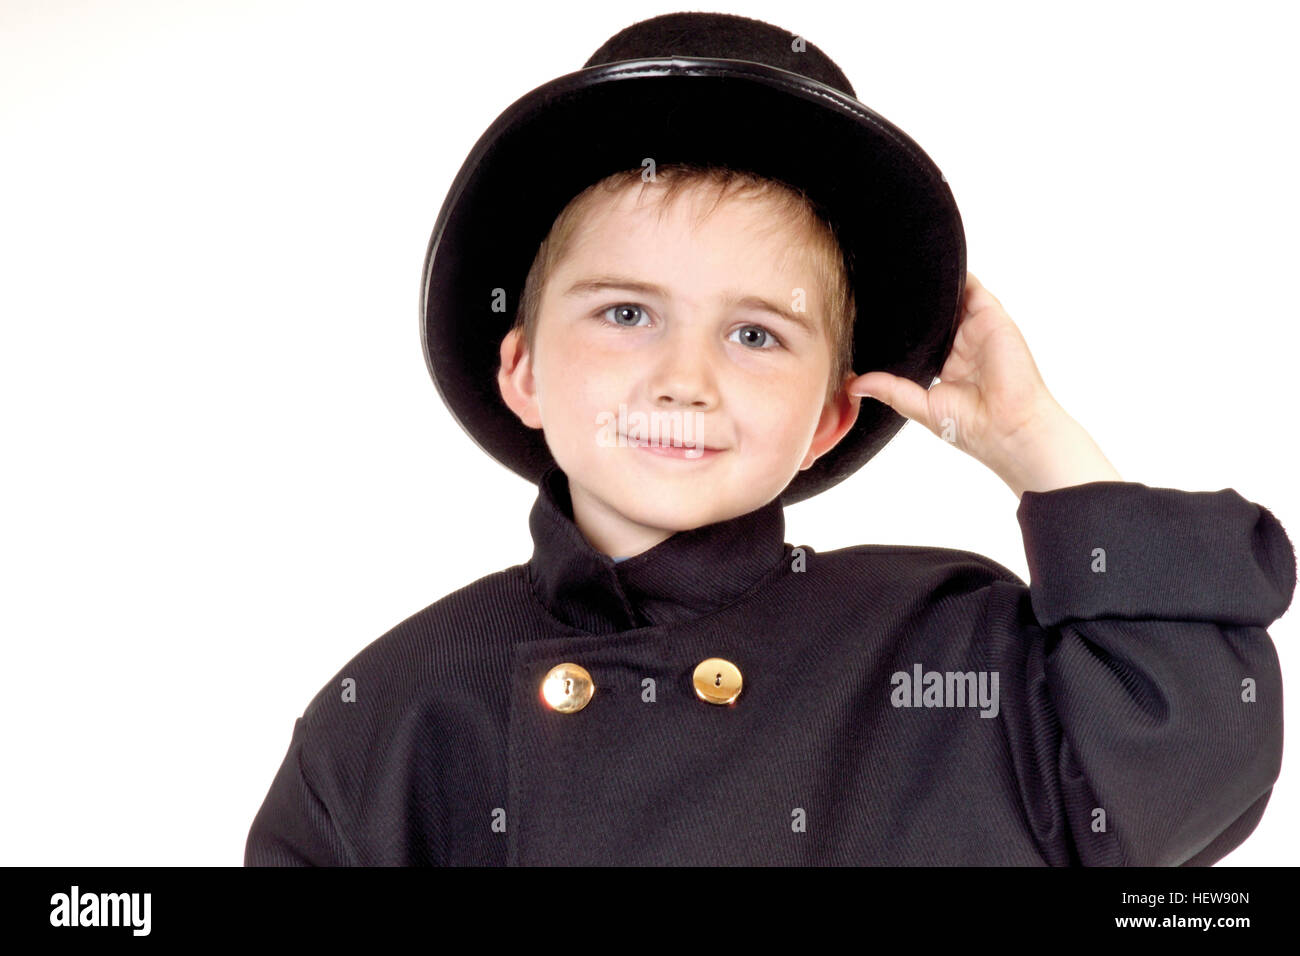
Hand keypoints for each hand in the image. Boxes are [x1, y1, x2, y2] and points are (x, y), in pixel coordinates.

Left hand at [846, 271, 1121, 495]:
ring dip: (933, 286)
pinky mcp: (992, 319)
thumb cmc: (973, 428)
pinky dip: (957, 277)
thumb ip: (890, 390)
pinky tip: (935, 267)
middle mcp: (963, 345)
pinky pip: (973, 288)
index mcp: (947, 366)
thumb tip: (852, 385)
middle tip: (883, 284)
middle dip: (914, 302)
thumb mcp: (921, 406)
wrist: (1009, 430)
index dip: (901, 328)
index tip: (873, 315)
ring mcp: (978, 330)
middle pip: (934, 315)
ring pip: (952, 298)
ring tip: (902, 268)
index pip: (920, 338)